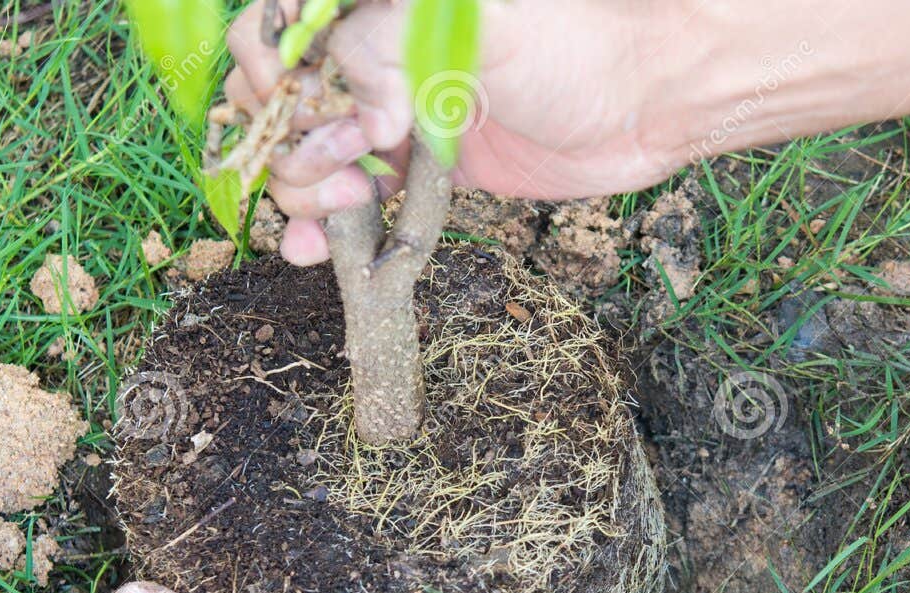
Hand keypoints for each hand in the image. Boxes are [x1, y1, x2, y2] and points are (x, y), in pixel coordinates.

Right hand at [224, 0, 689, 264]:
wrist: (643, 105)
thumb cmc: (571, 42)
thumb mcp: (474, 24)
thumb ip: (385, 48)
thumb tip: (352, 117)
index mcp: (375, 6)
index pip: (276, 27)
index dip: (267, 69)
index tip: (291, 103)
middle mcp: (372, 56)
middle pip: (279, 103)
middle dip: (291, 141)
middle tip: (349, 162)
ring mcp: (392, 118)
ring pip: (305, 159)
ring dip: (303, 192)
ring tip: (346, 203)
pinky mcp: (418, 174)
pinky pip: (350, 203)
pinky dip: (323, 231)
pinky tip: (313, 251)